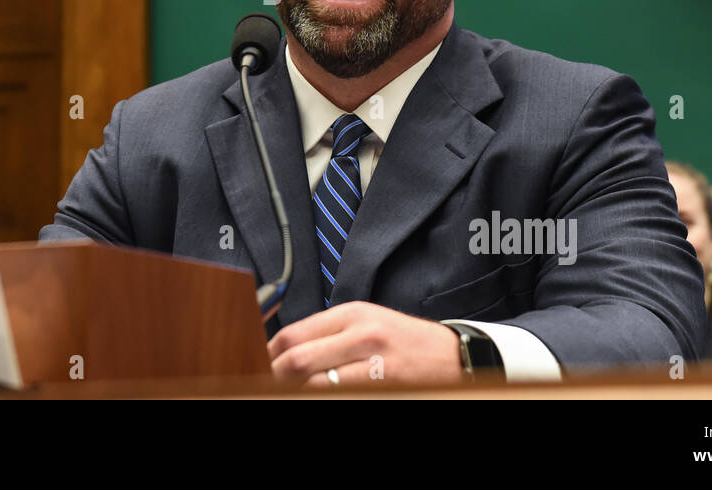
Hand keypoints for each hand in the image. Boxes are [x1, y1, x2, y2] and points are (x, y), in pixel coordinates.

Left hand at [267, 301, 462, 386]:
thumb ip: (327, 334)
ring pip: (317, 384)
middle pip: (298, 360)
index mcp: (350, 314)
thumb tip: (284, 352)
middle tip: (263, 388)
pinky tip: (320, 398)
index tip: (256, 369)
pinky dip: (325, 398)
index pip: (292, 335)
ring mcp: (376, 363)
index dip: (268, 357)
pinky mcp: (388, 386)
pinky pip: (343, 396)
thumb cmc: (405, 341)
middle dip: (275, 379)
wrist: (455, 355)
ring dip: (296, 392)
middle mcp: (361, 334)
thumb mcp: (366, 323)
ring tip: (287, 394)